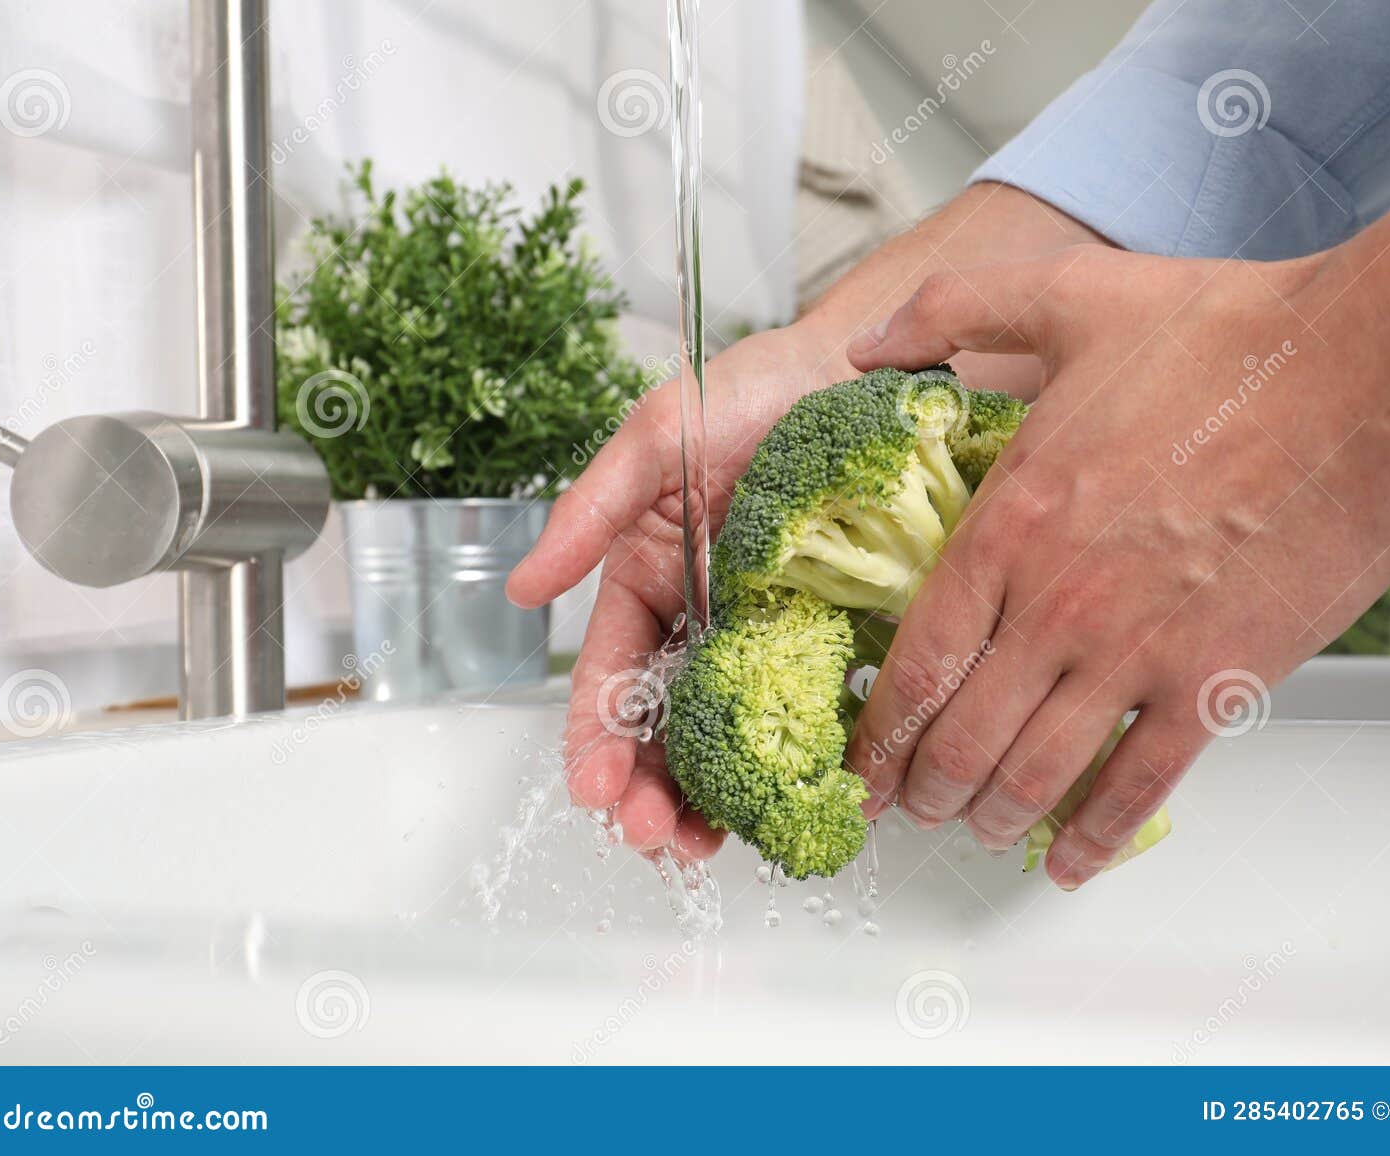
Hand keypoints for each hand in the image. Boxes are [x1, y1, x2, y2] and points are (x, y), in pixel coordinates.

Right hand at [507, 184, 1108, 860]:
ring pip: (727, 741)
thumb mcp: (660, 435)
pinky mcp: (832, 644)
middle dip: (647, 792)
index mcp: (649, 581)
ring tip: (706, 847)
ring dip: (708, 802)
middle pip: (661, 729)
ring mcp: (769, 641)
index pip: (608, 677)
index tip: (599, 791)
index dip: (595, 740)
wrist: (866, 372)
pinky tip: (792, 804)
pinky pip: (808, 716)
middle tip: (660, 839)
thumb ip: (591, 508)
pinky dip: (792, 767)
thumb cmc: (756, 389)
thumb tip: (523, 586)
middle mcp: (703, 623)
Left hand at [843, 245, 1389, 887]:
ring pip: (1036, 771)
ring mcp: (1139, 651)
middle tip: (906, 807)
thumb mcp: (1065, 298)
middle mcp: (1059, 603)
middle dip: (921, 787)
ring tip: (974, 827)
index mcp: (1011, 522)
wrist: (1368, 375)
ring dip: (991, 815)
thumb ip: (951, 311)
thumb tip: (868, 342)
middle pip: (961, 734)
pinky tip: (1071, 859)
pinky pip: (1142, 785)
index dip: (876, 728)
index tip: (860, 758)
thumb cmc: (1230, 337)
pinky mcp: (1219, 680)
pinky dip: (1097, 835)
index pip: (914, 658)